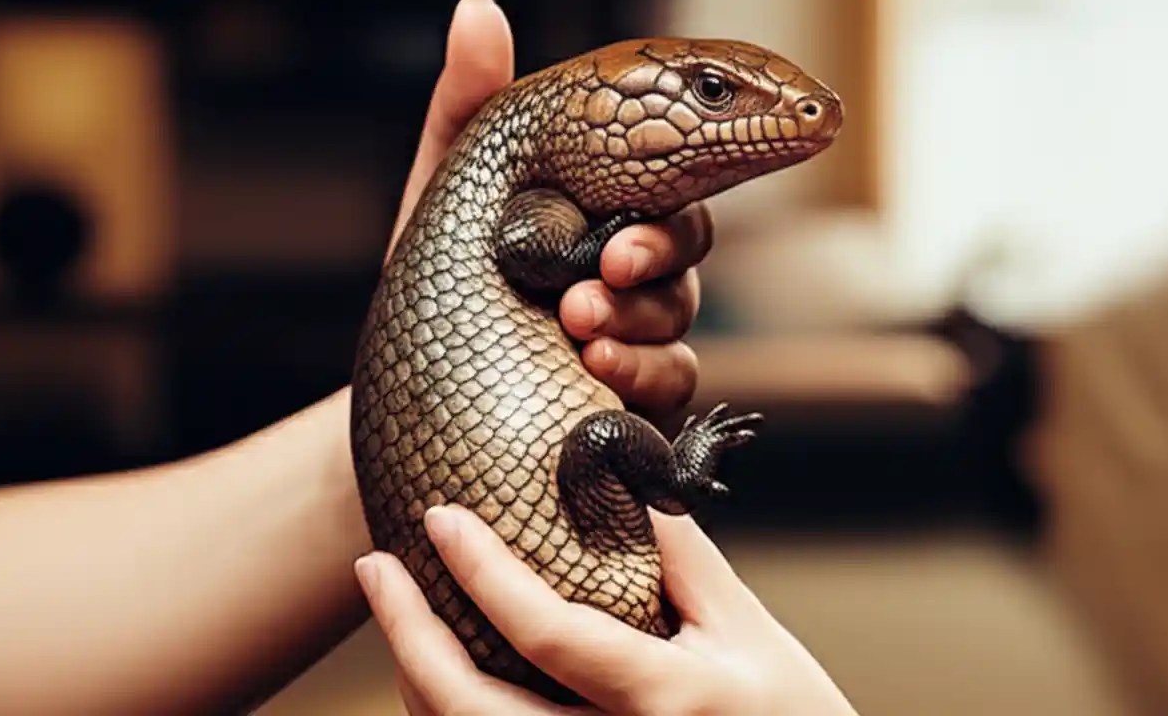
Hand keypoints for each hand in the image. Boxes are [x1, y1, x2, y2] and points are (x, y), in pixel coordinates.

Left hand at [355, 505, 859, 714]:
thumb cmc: (792, 714)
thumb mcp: (746, 629)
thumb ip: (682, 556)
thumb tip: (623, 475)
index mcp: (666, 700)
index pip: (547, 634)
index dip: (483, 571)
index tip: (440, 518)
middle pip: (469, 712)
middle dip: (406, 637)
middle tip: (374, 567)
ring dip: (415, 677)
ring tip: (400, 610)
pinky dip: (448, 714)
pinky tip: (437, 665)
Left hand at [389, 0, 708, 417]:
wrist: (416, 371)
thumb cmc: (440, 267)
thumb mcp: (449, 181)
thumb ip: (468, 101)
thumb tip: (477, 5)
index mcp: (611, 199)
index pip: (674, 168)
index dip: (686, 160)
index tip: (656, 172)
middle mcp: (637, 258)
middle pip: (690, 238)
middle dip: (655, 249)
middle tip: (610, 260)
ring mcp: (642, 325)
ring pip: (684, 309)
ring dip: (635, 313)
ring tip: (575, 318)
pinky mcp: (639, 388)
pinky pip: (675, 377)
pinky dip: (640, 368)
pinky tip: (593, 364)